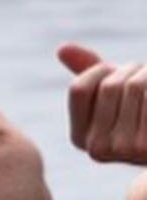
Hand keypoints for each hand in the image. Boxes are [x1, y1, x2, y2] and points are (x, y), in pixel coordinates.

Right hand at [58, 43, 146, 164]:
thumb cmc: (143, 115)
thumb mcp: (114, 96)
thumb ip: (87, 73)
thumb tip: (61, 48)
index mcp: (80, 138)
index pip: (78, 88)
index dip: (100, 70)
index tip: (119, 72)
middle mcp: (97, 149)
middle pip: (109, 86)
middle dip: (131, 69)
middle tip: (145, 74)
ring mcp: (125, 151)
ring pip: (134, 87)